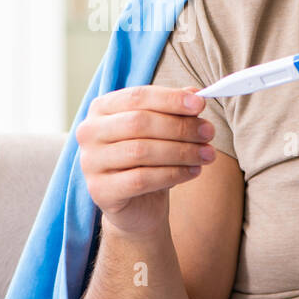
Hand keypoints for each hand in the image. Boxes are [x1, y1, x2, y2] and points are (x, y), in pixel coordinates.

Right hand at [75, 84, 216, 235]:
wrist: (136, 204)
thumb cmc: (148, 159)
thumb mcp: (161, 129)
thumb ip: (173, 109)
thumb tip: (195, 94)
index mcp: (101, 108)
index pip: (137, 96)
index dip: (170, 99)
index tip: (200, 105)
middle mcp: (89, 132)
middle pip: (138, 123)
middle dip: (179, 127)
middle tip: (208, 132)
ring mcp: (90, 162)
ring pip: (141, 151)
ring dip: (181, 151)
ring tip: (207, 154)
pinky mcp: (100, 190)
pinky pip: (141, 179)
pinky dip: (173, 174)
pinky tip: (193, 171)